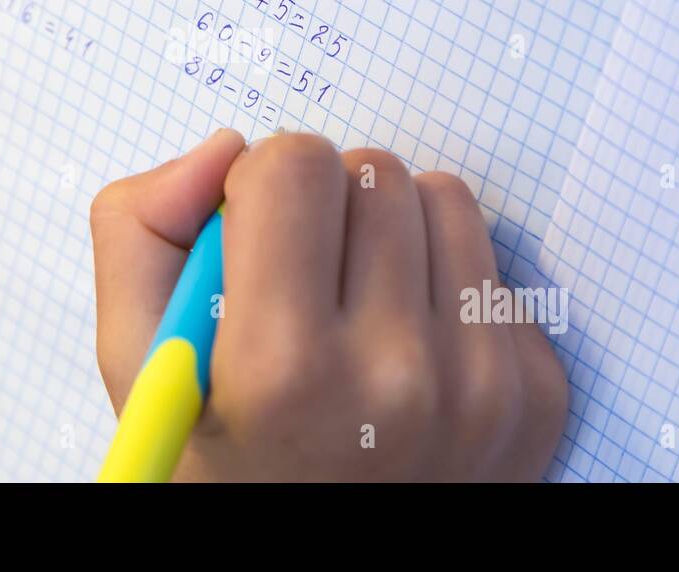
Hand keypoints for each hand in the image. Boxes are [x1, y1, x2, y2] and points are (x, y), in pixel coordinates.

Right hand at [91, 130, 566, 480]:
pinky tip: (412, 346)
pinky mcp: (538, 393)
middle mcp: (396, 376)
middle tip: (305, 280)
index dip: (260, 185)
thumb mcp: (140, 367)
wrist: (336, 562)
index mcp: (280, 366)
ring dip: (393, 228)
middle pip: (372, 170)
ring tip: (358, 303)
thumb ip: (139, 234)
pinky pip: (494, 262)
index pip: (293, 163)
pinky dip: (444, 282)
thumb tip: (224, 148)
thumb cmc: (228, 460)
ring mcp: (483, 388)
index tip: (255, 236)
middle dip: (328, 205)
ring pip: (443, 196)